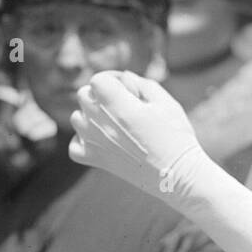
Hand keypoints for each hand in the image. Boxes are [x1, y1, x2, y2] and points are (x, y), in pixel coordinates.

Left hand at [69, 70, 205, 198]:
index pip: (98, 79)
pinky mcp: (94, 160)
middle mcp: (99, 121)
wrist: (176, 174)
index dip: (112, 78)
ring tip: (115, 124)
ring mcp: (93, 142)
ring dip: (91, 116)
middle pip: (84, 95)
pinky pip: (74, 146)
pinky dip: (83, 141)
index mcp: (117, 104)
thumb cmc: (175, 135)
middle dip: (101, 94)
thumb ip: (142, 83)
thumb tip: (124, 77)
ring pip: (77, 118)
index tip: (128, 87)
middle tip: (123, 105)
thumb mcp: (165, 101)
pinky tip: (101, 140)